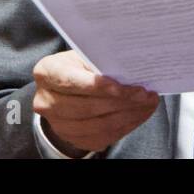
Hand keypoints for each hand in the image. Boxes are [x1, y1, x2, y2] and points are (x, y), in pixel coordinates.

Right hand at [32, 51, 158, 156]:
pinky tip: (139, 114)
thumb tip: (129, 67)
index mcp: (46, 72)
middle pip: (86, 107)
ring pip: (97, 125)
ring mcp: (58, 124)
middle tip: (144, 94)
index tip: (120, 86)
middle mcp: (46, 101)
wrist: (64, 89)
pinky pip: (103, 137)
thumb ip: (99, 61)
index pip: (71, 81)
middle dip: (120, 101)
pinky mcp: (73, 139)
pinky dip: (125, 125)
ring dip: (127, 115)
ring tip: (147, 103)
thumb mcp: (83, 55)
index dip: (96, 86)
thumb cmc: (79, 66)